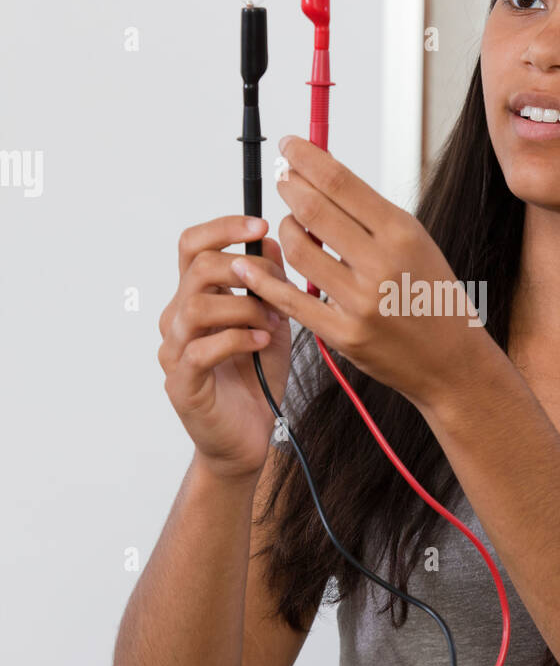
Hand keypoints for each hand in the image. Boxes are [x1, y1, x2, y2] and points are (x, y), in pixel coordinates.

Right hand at [158, 215, 293, 478]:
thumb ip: (271, 286)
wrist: (248, 440)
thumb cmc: (256, 380)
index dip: (222, 228)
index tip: (259, 225)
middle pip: (196, 268)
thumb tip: (271, 241)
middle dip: (245, 270)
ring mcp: (175, 351)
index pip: (192, 246)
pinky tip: (261, 343)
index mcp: (195, 298)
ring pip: (197, 305)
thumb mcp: (273, 324)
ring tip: (273, 323)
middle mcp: (178, 319)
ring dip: (245, 307)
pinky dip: (237, 339)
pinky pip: (201, 349)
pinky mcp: (182, 383)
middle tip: (277, 290)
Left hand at [230, 135, 492, 411]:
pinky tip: (251, 266)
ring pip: (298, 250)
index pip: (340, 181)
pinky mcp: (344, 334)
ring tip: (292, 226)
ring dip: (285, 230)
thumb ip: (369, 214)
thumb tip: (322, 174)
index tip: (289, 146)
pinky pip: (291, 300)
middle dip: (289, 186)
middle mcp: (382, 264)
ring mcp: (361, 302)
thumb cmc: (431, 295)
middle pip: (313, 209)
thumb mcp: (414, 242)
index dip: (306, 158)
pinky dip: (265, 279)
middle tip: (282, 177)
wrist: (452, 359)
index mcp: (402, 233)